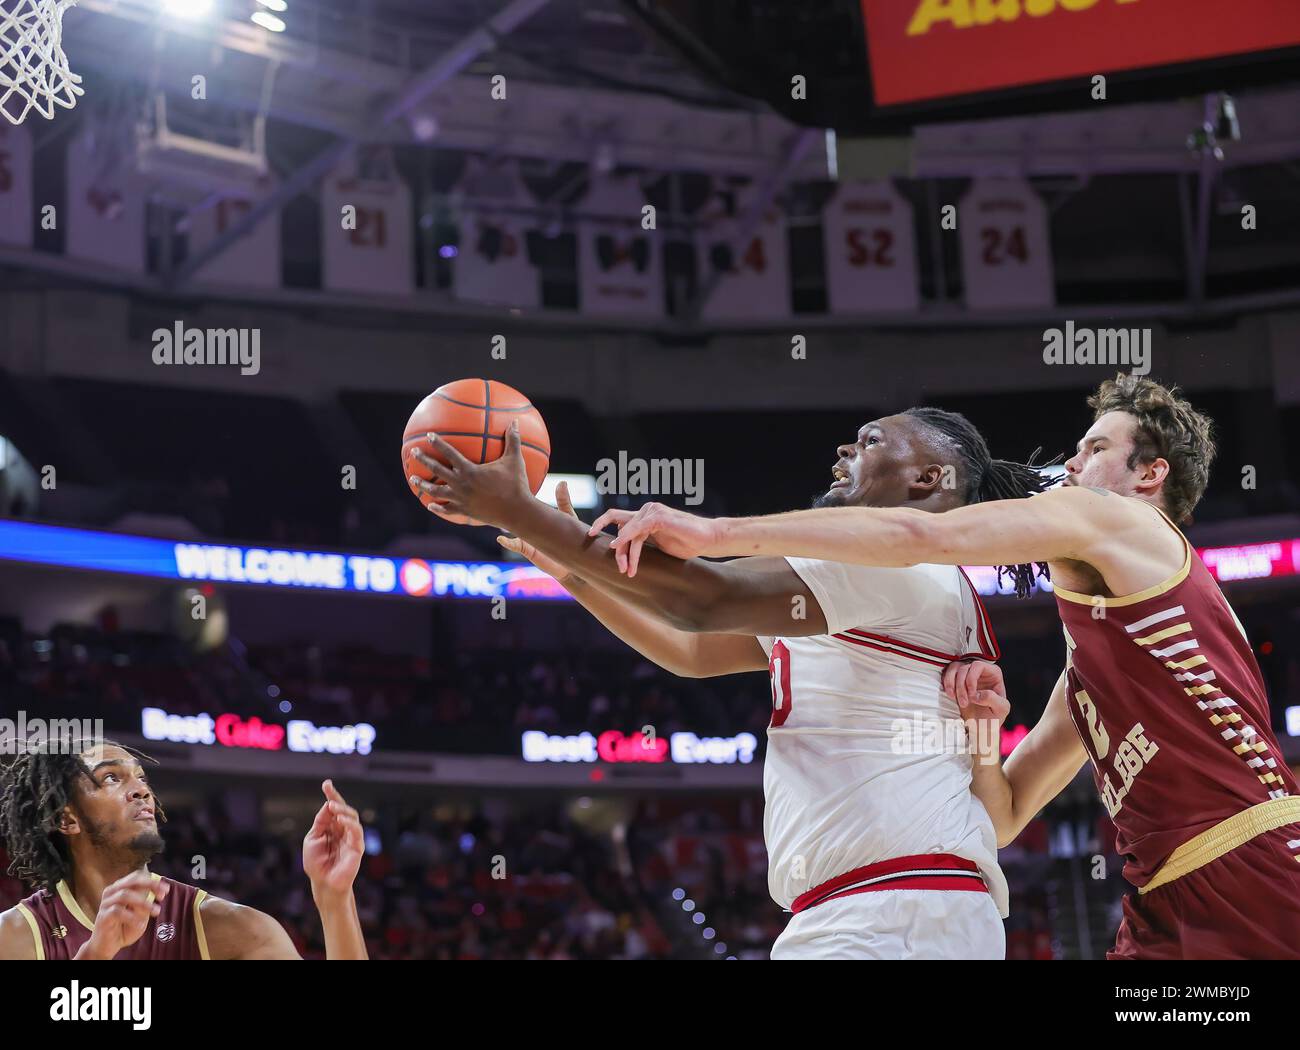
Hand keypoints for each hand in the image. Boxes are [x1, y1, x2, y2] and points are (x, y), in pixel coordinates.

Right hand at [77, 871, 167, 958]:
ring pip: (125, 895)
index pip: (137, 877)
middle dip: (150, 886)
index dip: (152, 881)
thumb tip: (153, 893)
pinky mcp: (102, 916)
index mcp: (121, 888)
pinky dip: (131, 917)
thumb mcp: (140, 914)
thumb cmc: (125, 927)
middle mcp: (112, 892)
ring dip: (143, 903)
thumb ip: (145, 903)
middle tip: (162, 896)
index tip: (166, 890)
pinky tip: (140, 924)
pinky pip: (117, 912)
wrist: (109, 946)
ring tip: (156, 911)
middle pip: (132, 882)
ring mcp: (105, 903)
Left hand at [303, 780, 363, 900]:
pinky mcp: (358, 847)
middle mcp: (342, 830)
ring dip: (342, 810)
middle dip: (337, 800)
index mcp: (331, 827)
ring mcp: (351, 838)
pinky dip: (350, 823)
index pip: (333, 808)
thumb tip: (328, 805)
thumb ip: (320, 822)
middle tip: (329, 797)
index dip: (331, 795)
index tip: (326, 783)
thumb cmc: (316, 864)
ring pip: (352, 818)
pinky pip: (356, 832)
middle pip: (344, 809)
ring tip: (333, 807)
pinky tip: (341, 820)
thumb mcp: (312, 839)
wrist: (323, 884)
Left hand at [407, 421, 531, 528]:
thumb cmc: (516, 485)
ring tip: (413, 480)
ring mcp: (461, 499)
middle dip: (423, 460)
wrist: (516, 512)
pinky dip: (437, 507)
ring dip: (423, 485)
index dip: (438, 443)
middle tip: (413, 453)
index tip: (428, 436)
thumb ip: (513, 440)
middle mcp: (461, 484)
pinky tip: (430, 505)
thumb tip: (515, 422)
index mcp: (470, 470)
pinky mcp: (464, 511)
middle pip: (436, 470)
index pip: (450, 453)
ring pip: (436, 491)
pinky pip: (447, 509)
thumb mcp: (515, 460)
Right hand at [497, 480, 580, 583]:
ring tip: (497, 518)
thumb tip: (562, 482)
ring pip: (513, 530)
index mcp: (537, 517)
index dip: (517, 497)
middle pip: (515, 517)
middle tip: (497, 499)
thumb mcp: (567, 517)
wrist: (573, 563)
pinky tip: (501, 539)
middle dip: (507, 510)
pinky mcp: (527, 550)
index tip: (508, 487)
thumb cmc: (571, 539)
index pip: (524, 505)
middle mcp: (529, 527)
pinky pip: (514, 546)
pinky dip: (507, 543)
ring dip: (505, 524)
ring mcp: (527, 538)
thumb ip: (563, 501)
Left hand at [586, 502, 723, 575]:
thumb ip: (642, 544)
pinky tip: (619, 545)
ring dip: (624, 552)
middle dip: (609, 539)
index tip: (589, 536)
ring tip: (625, 570)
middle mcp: (646, 511)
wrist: (708, 539)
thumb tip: (623, 556)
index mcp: (644, 517)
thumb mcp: (658, 547)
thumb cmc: (686, 543)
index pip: (617, 517)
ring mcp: (653, 512)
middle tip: (606, 556)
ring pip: (628, 530)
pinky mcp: (660, 517)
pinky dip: (627, 537)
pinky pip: (638, 527)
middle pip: (617, 520)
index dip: (601, 523)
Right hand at [942, 659, 1009, 723]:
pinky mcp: (956, 681)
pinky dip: (946, 685)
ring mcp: (967, 675)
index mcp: (993, 674)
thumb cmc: (993, 717)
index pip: (978, 666)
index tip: (972, 696)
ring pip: (953, 668)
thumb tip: (978, 694)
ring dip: (951, 684)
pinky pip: (947, 675)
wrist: (981, 728)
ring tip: (954, 699)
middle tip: (964, 703)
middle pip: (964, 668)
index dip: (972, 679)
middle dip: (961, 686)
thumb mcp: (1001, 710)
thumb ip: (994, 700)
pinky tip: (951, 696)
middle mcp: (979, 672)